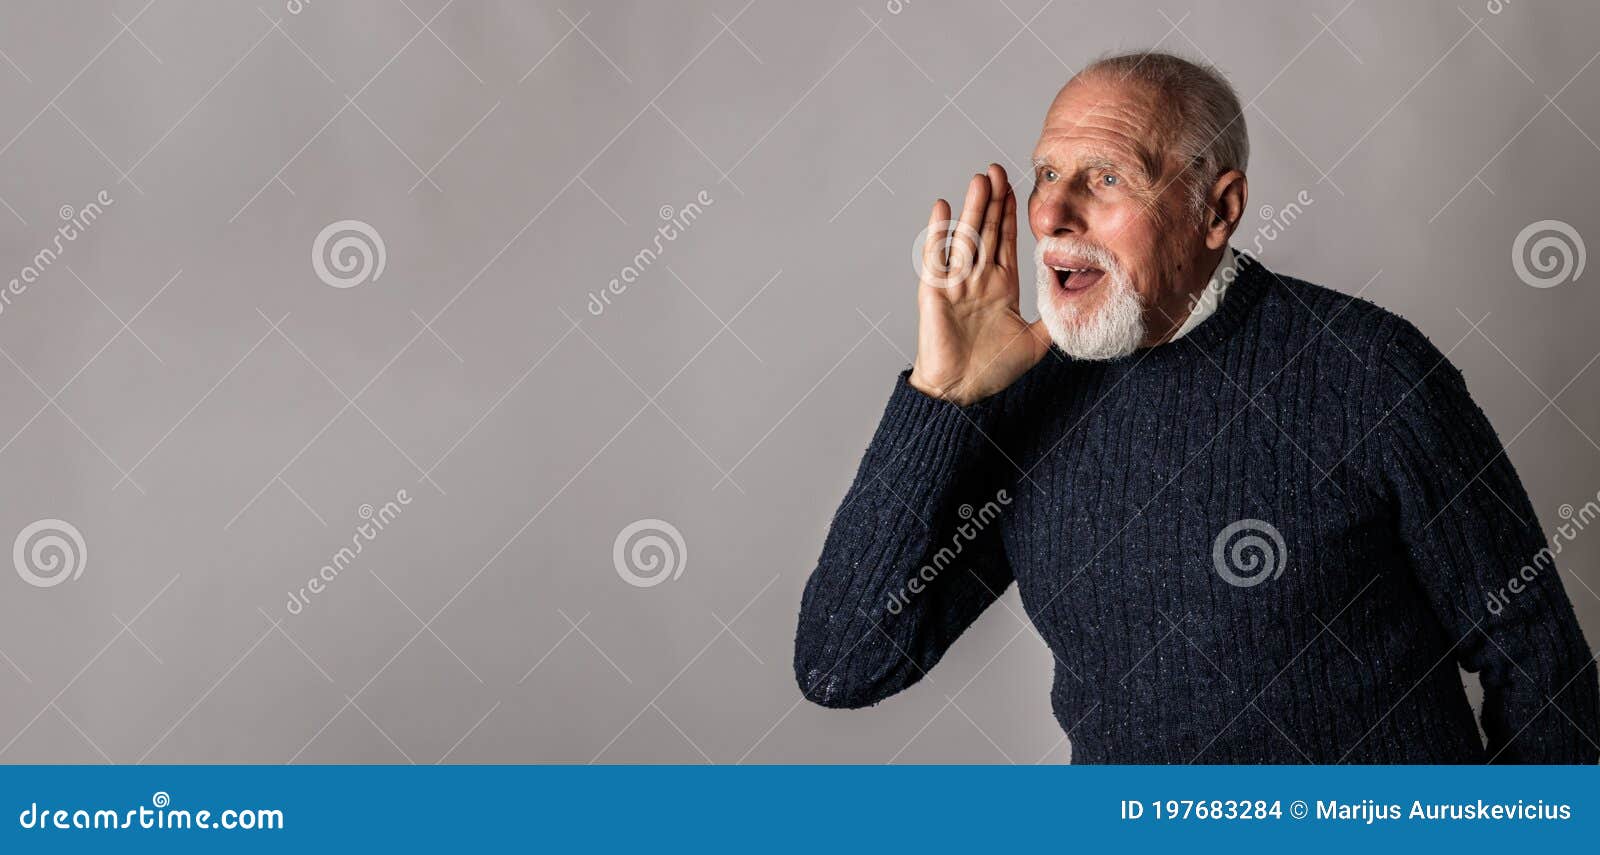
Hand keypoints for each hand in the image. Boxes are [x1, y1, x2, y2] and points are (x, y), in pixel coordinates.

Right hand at [909, 163, 1050, 405]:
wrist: (961, 392)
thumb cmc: (992, 370)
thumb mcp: (1036, 343)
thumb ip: (1055, 322)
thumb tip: (1082, 308)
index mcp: (1001, 286)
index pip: (1007, 241)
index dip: (1011, 213)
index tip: (1016, 187)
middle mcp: (978, 279)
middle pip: (987, 231)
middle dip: (994, 200)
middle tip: (997, 168)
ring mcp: (956, 283)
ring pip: (967, 236)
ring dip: (974, 207)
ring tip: (980, 178)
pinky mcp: (935, 292)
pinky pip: (937, 257)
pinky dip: (938, 232)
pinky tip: (943, 206)